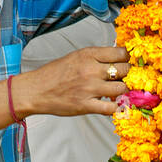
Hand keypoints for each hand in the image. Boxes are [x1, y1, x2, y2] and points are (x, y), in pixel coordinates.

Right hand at [12, 45, 129, 118]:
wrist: (35, 90)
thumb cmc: (54, 73)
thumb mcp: (75, 57)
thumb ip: (95, 57)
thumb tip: (117, 58)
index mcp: (88, 55)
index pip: (121, 53)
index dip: (127, 58)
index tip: (126, 62)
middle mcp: (91, 69)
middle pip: (125, 70)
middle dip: (127, 74)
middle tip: (122, 78)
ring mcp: (89, 88)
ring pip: (122, 88)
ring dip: (122, 91)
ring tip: (115, 91)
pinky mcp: (86, 105)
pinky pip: (111, 108)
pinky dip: (114, 107)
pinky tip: (110, 104)